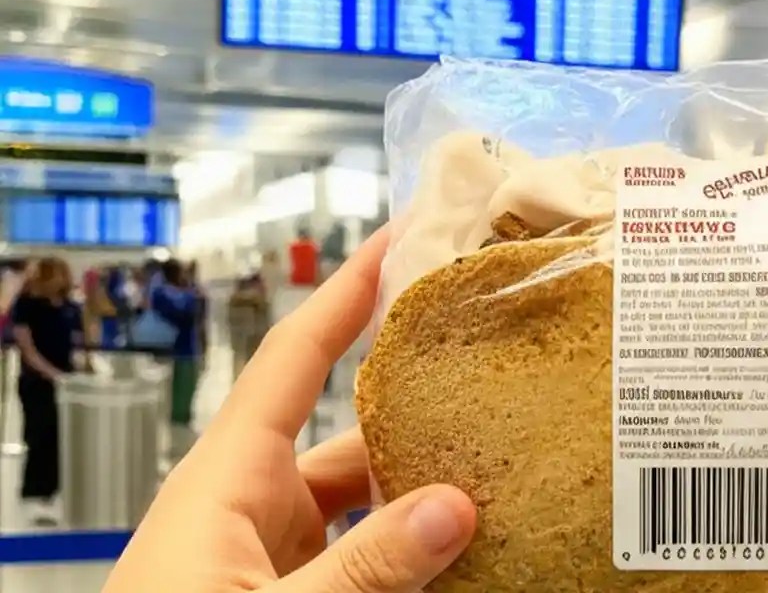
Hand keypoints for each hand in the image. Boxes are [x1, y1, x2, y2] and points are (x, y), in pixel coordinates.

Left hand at [104, 230, 476, 592]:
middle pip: (354, 439)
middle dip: (422, 420)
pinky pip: (367, 562)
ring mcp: (276, 559)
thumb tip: (456, 505)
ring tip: (506, 485)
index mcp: (227, 481)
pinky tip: (471, 561)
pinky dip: (415, 560)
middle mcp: (254, 508)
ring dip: (429, 504)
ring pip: (370, 510)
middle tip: (496, 389)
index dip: (345, 294)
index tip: (399, 241)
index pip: (293, 360)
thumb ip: (364, 567)